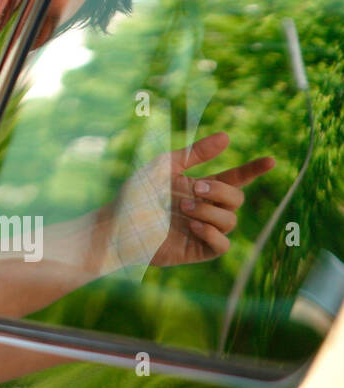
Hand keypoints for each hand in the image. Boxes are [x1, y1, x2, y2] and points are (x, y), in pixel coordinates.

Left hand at [148, 131, 274, 267]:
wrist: (117, 227)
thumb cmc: (135, 196)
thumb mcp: (163, 168)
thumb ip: (194, 154)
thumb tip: (227, 137)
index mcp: (200, 188)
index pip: (235, 178)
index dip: (253, 170)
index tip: (271, 160)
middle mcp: (205, 208)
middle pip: (237, 198)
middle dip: (221, 191)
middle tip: (195, 188)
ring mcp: (204, 230)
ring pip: (231, 220)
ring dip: (210, 211)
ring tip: (183, 208)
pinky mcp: (198, 250)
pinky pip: (224, 244)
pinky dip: (213, 233)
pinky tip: (194, 226)